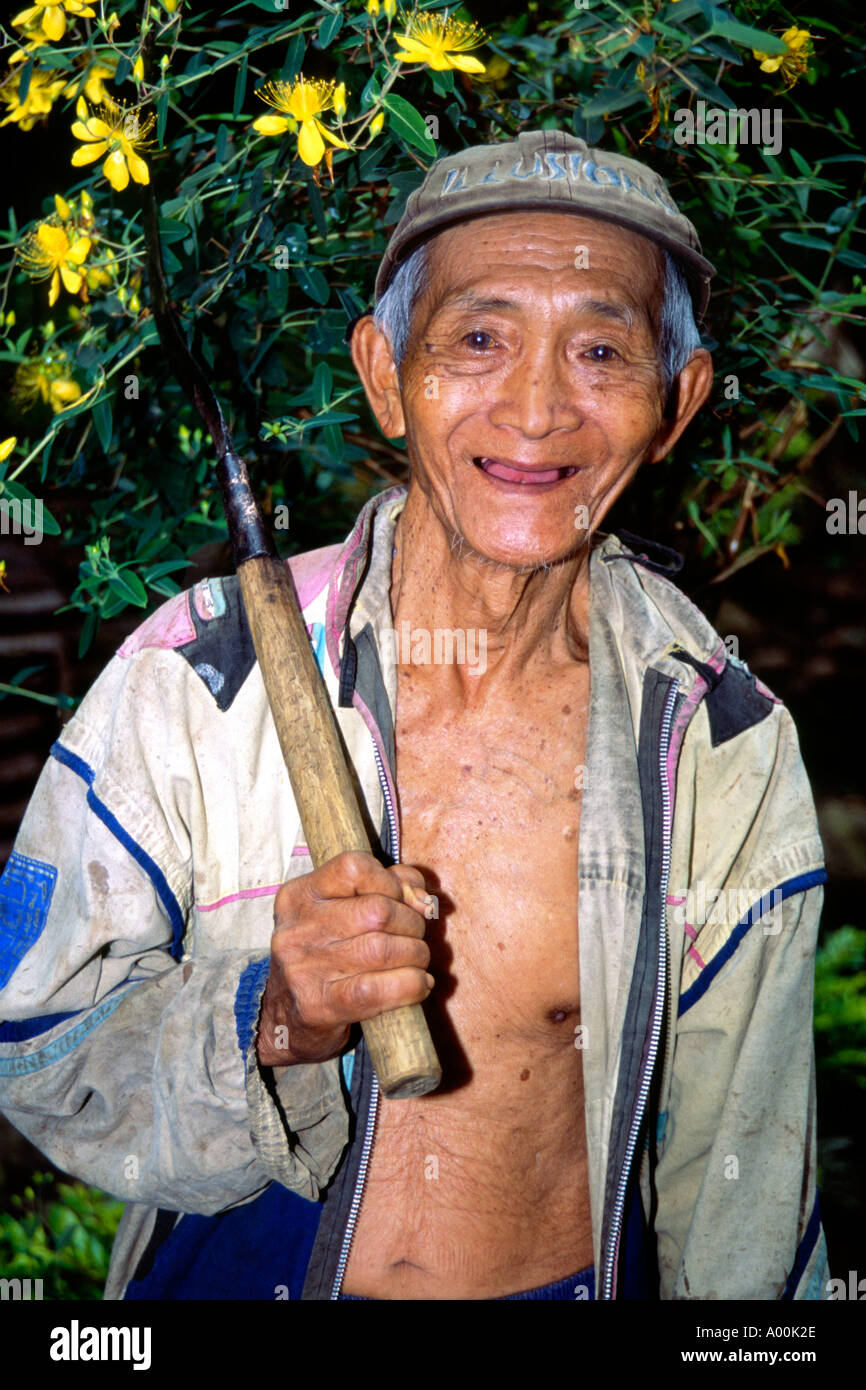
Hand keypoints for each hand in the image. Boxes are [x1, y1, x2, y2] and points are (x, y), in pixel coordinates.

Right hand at [256, 851, 435, 1067]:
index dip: (391, 882)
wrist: (286, 1016)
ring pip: (384, 949)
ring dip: (416, 954)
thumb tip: (424, 899)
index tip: (402, 901)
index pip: (355, 868)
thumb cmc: (326, 955)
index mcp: (300, 895)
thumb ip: (386, 887)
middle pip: (379, 911)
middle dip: (412, 923)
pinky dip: (412, 984)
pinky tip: (419, 984)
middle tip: (415, 937)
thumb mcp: (341, 910)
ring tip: (418, 961)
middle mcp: (297, 928)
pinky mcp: (320, 1006)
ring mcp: (305, 968)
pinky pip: (379, 989)